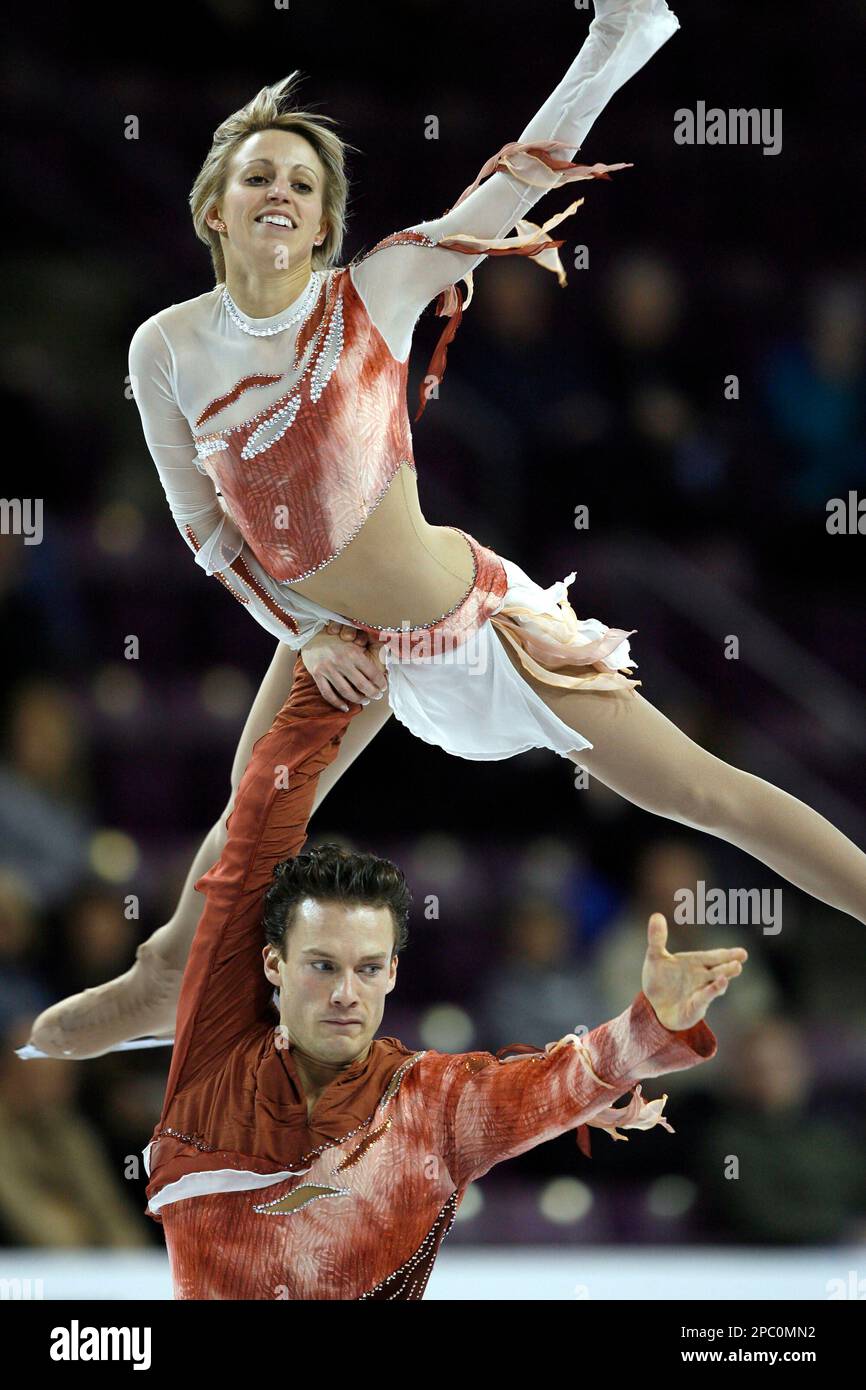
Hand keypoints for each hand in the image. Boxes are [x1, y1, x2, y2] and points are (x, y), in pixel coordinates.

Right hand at [301, 621, 387, 710]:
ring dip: (357, 699)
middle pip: (361, 684)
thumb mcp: (352, 642)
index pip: (372, 672)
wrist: (310, 634)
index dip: (380, 682)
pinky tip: (345, 707)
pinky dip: (337, 703)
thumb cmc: (335, 638)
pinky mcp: (316, 675)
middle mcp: (341, 661)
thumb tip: (381, 664)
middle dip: (372, 693)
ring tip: (365, 701)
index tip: (383, 687)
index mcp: (352, 652)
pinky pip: (328, 693)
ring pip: (346, 691)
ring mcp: (327, 669)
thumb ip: (364, 654)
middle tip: (377, 696)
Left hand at [641, 912, 746, 1030]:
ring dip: (723, 979)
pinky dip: (710, 992)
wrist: (654, 1006)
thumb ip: (657, 938)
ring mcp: (700, 993)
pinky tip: (719, 985)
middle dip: (729, 965)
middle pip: (718, 970)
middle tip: (741, 958)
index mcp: (696, 964)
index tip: (742, 952)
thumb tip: (656, 915)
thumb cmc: (660, 980)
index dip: (727, 954)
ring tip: (734, 969)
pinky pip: (703, 999)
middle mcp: (702, 978)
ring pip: (715, 986)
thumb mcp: (655, 957)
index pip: (714, 957)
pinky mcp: (694, 1008)